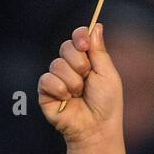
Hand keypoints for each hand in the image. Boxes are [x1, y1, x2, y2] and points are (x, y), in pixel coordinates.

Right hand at [37, 24, 123, 145]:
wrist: (97, 128)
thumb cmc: (106, 103)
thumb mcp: (108, 74)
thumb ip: (99, 51)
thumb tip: (96, 26)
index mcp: (87, 60)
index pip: (78, 38)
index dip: (80, 36)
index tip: (85, 44)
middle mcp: (70, 67)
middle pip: (66, 47)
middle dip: (79, 62)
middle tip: (87, 77)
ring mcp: (57, 79)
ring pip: (57, 64)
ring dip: (72, 81)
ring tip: (79, 94)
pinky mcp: (45, 92)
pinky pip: (47, 79)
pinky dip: (60, 89)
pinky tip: (67, 99)